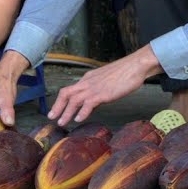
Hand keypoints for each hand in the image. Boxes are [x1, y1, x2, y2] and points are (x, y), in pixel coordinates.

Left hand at [47, 47, 161, 127]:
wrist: (136, 65)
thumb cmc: (125, 73)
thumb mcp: (106, 81)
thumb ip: (98, 89)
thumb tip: (94, 101)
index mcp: (88, 78)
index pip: (70, 89)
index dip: (61, 100)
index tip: (56, 109)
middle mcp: (88, 82)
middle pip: (66, 93)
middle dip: (57, 106)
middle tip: (51, 118)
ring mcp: (95, 87)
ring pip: (74, 99)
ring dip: (66, 112)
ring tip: (61, 123)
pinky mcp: (103, 92)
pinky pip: (89, 103)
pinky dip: (82, 112)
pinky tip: (79, 119)